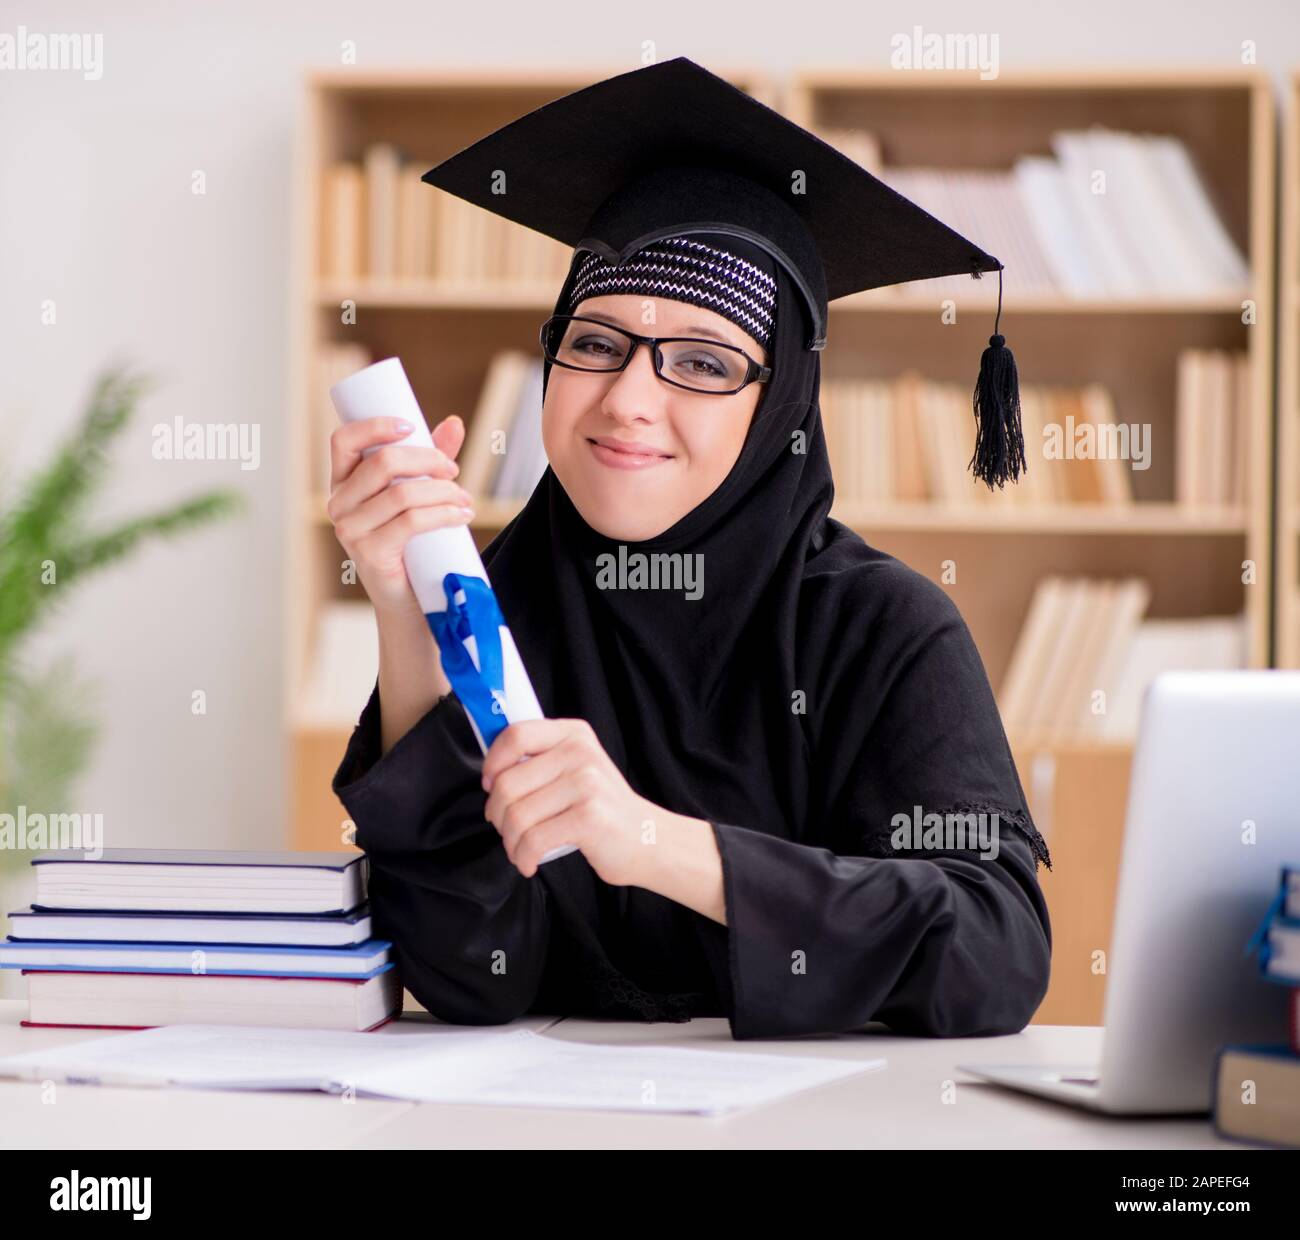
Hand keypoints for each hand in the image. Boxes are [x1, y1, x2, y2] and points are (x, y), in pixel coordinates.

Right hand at [326, 414, 473, 613]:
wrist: (410, 598)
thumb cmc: (412, 542)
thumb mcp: (418, 494)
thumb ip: (431, 460)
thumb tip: (454, 422)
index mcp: (342, 482)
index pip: (343, 441)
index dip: (374, 426)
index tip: (412, 426)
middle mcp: (338, 504)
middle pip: (382, 463)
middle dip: (428, 460)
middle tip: (454, 471)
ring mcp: (350, 531)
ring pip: (402, 494)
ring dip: (443, 491)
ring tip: (465, 499)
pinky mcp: (369, 554)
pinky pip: (411, 522)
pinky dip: (444, 514)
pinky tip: (462, 515)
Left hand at [480, 718, 669, 884]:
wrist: (648, 838)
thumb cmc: (603, 807)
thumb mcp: (578, 768)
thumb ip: (542, 760)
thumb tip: (491, 770)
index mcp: (573, 734)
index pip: (515, 735)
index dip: (492, 763)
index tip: (489, 785)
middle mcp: (580, 752)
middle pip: (508, 782)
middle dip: (496, 813)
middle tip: (505, 828)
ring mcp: (586, 784)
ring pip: (517, 815)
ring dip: (509, 840)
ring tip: (519, 848)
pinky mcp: (589, 818)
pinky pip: (534, 840)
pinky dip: (523, 857)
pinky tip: (529, 862)